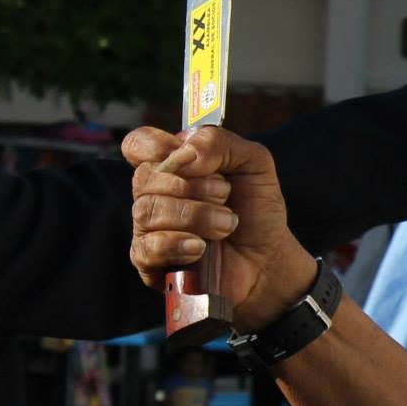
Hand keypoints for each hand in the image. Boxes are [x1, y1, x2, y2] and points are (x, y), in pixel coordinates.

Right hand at [124, 126, 317, 331]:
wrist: (268, 259)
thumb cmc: (256, 210)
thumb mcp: (254, 164)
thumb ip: (221, 143)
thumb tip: (184, 153)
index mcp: (173, 164)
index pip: (139, 144)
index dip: (157, 147)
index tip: (192, 159)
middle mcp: (154, 193)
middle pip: (146, 177)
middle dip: (194, 186)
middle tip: (226, 196)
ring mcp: (148, 228)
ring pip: (148, 211)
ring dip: (195, 216)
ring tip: (226, 224)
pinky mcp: (149, 262)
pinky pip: (147, 247)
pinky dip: (177, 244)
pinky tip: (200, 248)